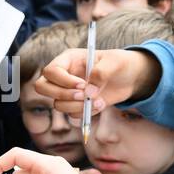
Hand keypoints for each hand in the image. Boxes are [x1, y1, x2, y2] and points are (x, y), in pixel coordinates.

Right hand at [34, 47, 161, 117]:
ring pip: (58, 104)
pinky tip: (101, 104)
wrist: (131, 78)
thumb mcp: (115, 63)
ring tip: (99, 100)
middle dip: (62, 95)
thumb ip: (102, 72)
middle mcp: (64, 75)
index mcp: (68, 59)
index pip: (51, 71)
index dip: (63, 81)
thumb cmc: (121, 64)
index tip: (83, 85)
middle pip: (42, 87)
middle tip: (84, 96)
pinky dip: (87, 113)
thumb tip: (89, 92)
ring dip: (77, 106)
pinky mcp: (77, 104)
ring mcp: (68, 91)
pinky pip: (72, 114)